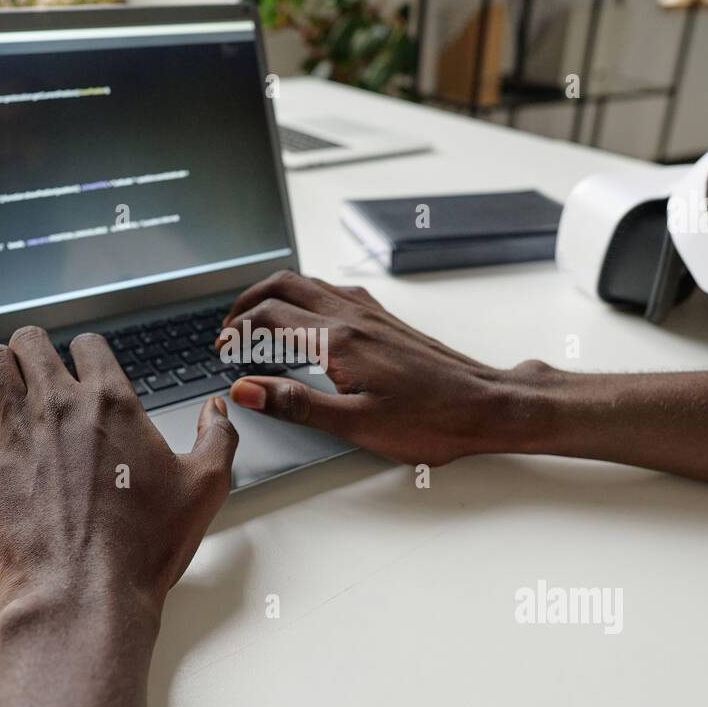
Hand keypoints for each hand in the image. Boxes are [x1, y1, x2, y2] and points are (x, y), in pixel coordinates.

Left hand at [0, 327, 237, 619]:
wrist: (84, 595)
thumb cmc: (142, 548)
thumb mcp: (204, 488)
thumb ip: (217, 437)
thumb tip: (218, 409)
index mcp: (111, 401)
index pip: (89, 345)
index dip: (88, 357)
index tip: (86, 373)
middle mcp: (56, 402)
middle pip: (30, 342)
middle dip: (33, 352)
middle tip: (37, 375)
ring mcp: (10, 428)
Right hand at [221, 271, 543, 465]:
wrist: (485, 405)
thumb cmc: (431, 420)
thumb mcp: (356, 424)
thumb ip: (296, 404)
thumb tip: (247, 388)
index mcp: (340, 340)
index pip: (270, 316)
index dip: (237, 330)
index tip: (222, 349)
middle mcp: (353, 316)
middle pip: (284, 284)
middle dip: (247, 301)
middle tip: (229, 327)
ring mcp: (372, 314)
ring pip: (309, 282)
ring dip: (275, 294)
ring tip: (257, 319)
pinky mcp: (386, 320)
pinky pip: (333, 291)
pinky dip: (304, 296)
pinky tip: (307, 319)